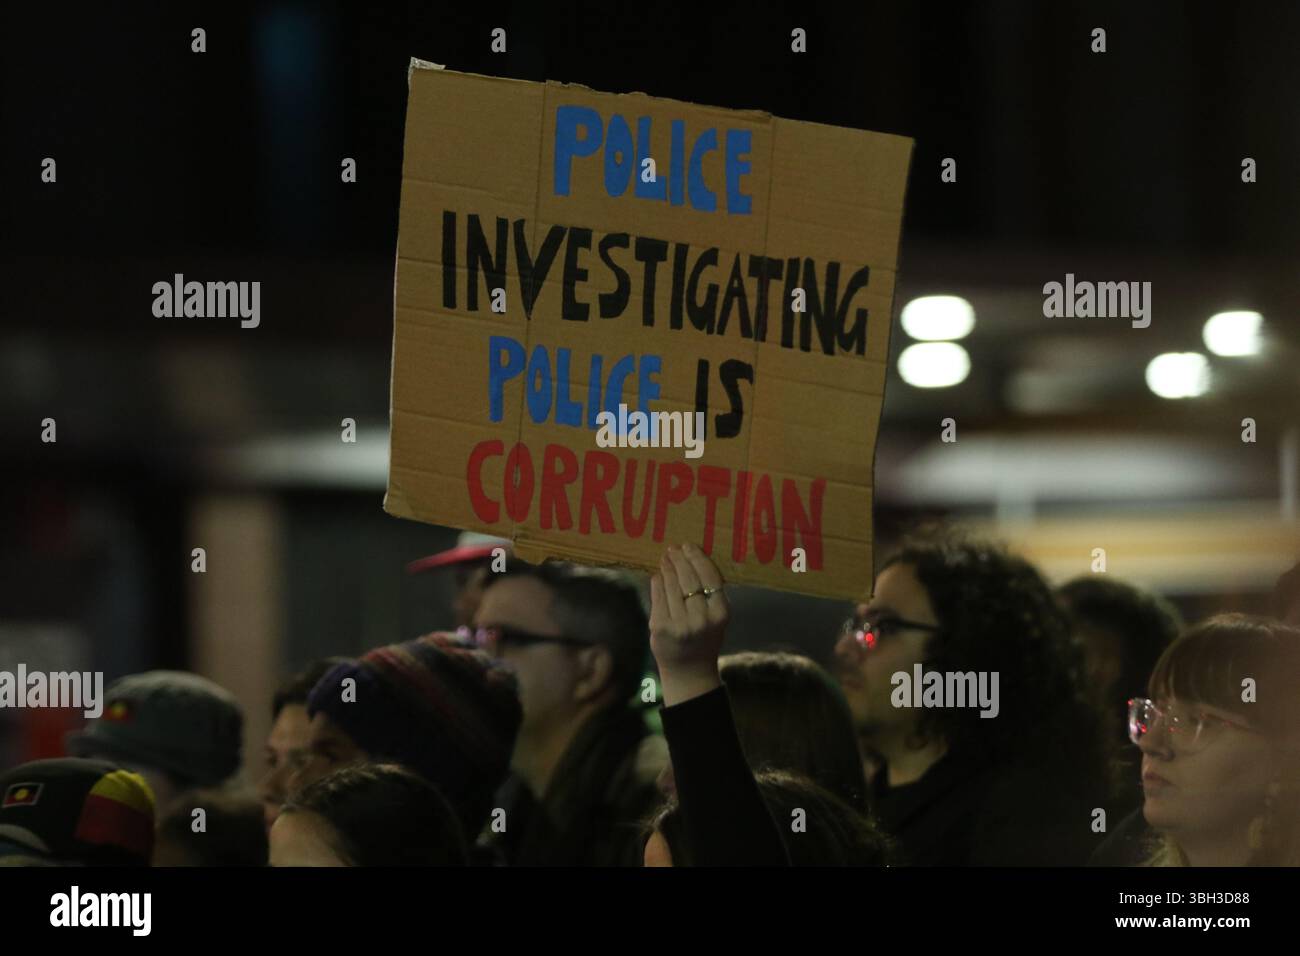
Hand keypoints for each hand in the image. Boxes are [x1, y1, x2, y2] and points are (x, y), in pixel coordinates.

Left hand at [649, 543, 728, 705]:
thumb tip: (692, 559)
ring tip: (666, 559)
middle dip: (680, 560)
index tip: (689, 547)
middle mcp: (701, 619)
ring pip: (671, 585)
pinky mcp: (660, 627)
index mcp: (721, 614)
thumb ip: (710, 595)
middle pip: (689, 579)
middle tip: (674, 549)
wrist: (689, 673)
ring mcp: (679, 624)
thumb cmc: (705, 640)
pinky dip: (657, 582)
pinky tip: (658, 576)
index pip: (710, 578)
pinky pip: (657, 597)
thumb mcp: (717, 619)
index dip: (698, 559)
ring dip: (667, 568)